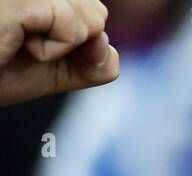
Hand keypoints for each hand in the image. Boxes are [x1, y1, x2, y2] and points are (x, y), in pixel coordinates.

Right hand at [0, 0, 117, 106]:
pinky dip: (52, 51)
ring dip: (60, 48)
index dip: (76, 43)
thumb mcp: (58, 70)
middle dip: (70, 44)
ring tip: (17, 42)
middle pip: (98, 14)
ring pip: (92, 20)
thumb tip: (105, 42)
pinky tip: (16, 44)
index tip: (33, 43)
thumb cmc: (0, 70)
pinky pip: (75, 28)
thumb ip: (93, 61)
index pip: (95, 11)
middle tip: (23, 45)